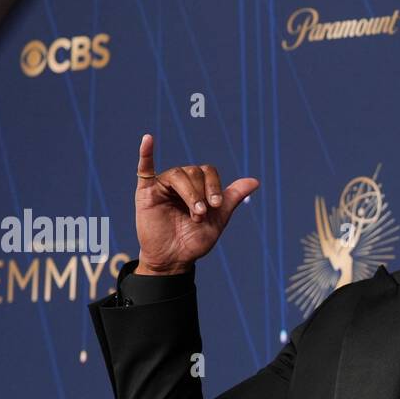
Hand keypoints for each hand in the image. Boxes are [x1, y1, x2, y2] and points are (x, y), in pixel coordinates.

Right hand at [132, 133, 257, 273]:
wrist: (175, 259)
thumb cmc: (195, 240)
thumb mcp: (219, 219)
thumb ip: (232, 198)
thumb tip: (255, 181)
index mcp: (198, 185)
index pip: (208, 171)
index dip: (214, 186)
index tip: (216, 206)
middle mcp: (181, 182)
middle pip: (193, 172)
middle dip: (201, 194)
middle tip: (201, 215)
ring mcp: (163, 185)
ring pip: (177, 174)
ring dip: (189, 193)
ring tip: (195, 213)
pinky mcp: (146, 192)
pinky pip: (144, 168)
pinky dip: (146, 153)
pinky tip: (148, 139)